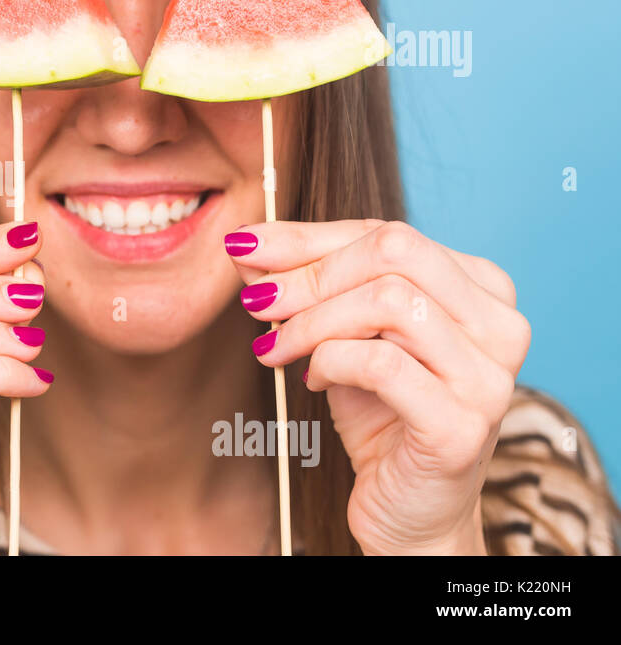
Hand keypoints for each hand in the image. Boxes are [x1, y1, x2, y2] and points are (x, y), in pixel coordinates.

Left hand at [227, 219, 530, 554]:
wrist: (409, 509)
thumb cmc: (381, 414)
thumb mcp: (341, 335)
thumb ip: (306, 287)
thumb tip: (248, 246)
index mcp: (482, 288)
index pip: (388, 235)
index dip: (308, 237)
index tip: (244, 245)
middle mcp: (501, 324)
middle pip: (393, 254)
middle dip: (309, 273)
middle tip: (257, 302)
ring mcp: (488, 376)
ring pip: (387, 303)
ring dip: (311, 321)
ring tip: (277, 348)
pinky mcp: (462, 425)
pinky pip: (380, 364)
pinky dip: (329, 362)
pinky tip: (313, 379)